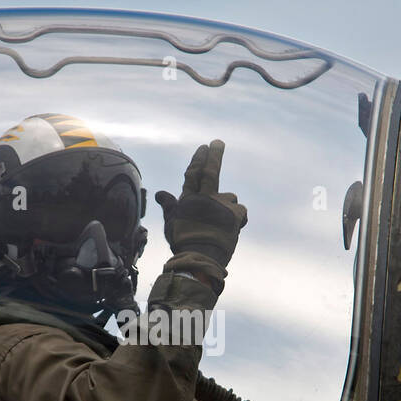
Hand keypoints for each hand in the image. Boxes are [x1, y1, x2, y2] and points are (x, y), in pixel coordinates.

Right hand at [154, 139, 247, 267]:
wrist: (201, 258)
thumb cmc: (183, 242)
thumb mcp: (172, 223)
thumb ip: (169, 205)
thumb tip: (159, 193)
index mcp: (189, 199)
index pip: (193, 173)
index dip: (198, 159)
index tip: (203, 147)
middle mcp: (205, 198)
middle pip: (211, 171)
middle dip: (214, 155)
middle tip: (218, 142)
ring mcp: (221, 205)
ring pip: (230, 197)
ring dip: (227, 205)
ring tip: (219, 225)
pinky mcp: (236, 214)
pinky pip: (241, 211)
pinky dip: (238, 217)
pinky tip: (231, 229)